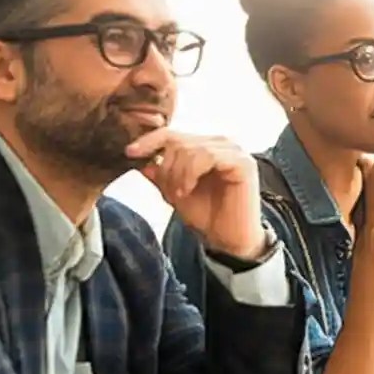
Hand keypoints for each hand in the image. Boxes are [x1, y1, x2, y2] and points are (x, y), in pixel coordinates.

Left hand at [126, 129, 265, 259]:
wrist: (228, 240)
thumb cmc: (206, 216)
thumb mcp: (174, 193)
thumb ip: (160, 176)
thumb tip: (140, 161)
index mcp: (205, 146)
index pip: (172, 133)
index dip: (149, 140)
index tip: (130, 153)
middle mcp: (221, 143)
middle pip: (179, 141)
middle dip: (166, 168)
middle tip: (169, 193)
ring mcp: (234, 151)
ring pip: (191, 148)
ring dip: (177, 173)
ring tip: (179, 194)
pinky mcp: (243, 162)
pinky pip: (207, 155)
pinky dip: (191, 173)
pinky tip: (188, 190)